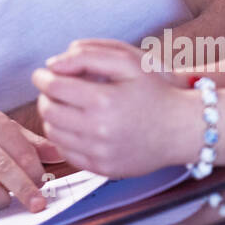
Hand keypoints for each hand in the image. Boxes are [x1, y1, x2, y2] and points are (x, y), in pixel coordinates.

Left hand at [32, 39, 196, 178]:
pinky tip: (75, 125)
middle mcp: (100, 130)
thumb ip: (87, 55)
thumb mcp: (128, 61)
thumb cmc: (155, 91)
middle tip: (53, 88)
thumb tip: (53, 64)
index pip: (54, 87)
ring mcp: (100, 153)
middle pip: (48, 112)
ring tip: (65, 105)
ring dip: (51, 117)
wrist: (182, 128)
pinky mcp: (103, 169)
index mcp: (104, 100)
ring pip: (54, 134)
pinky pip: (67, 154)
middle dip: (45, 96)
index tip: (43, 73)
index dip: (42, 77)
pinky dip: (63, 138)